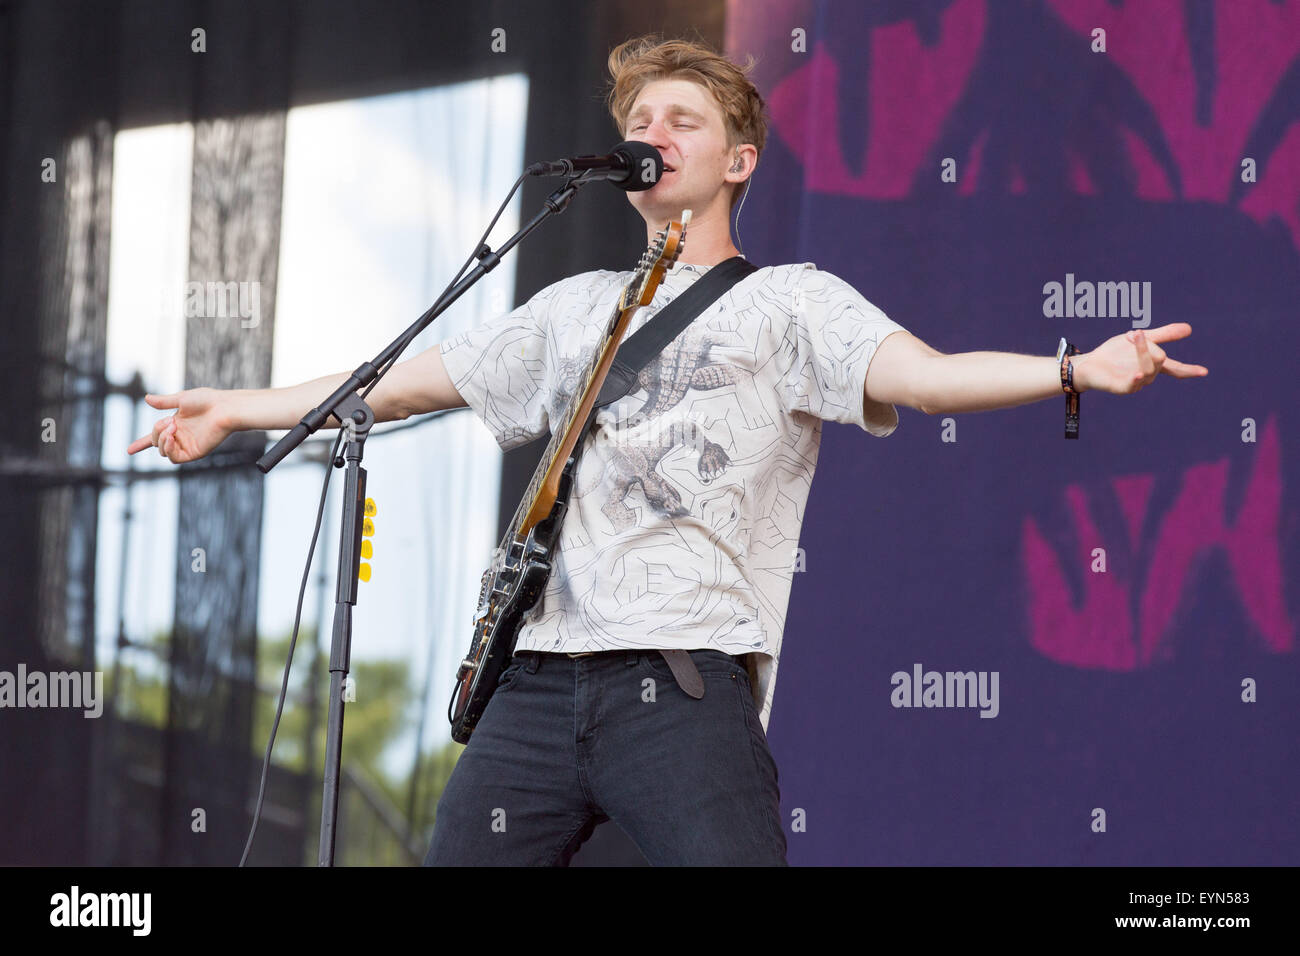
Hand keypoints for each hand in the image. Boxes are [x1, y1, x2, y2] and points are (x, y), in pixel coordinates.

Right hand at [126, 388, 232, 462]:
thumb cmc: (207, 400)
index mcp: (176, 424)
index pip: (156, 436)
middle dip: (156, 431)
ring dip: (161, 439)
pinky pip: (174, 458)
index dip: (142, 443)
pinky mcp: (195, 452)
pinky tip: (171, 437)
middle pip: (156, 442)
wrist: (225, 408)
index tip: (129, 450)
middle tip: (169, 421)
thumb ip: (164, 402)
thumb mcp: (181, 399)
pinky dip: (168, 449)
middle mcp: (180, 436)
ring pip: (163, 452)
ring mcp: (187, 445)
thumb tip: (146, 398)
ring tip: (172, 427)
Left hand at [1074, 324, 1207, 394]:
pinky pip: (1132, 385)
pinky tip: (1138, 373)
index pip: (1175, 368)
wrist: (1088, 363)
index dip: (1189, 370)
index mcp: (1153, 365)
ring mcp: (1135, 383)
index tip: (1204, 371)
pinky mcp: (1121, 388)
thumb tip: (1190, 328)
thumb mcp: (1140, 339)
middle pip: (1160, 359)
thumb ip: (1163, 335)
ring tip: (1132, 335)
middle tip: (1133, 332)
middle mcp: (1147, 376)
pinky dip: (1136, 378)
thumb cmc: (1114, 353)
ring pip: (1148, 368)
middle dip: (1148, 343)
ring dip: (1142, 350)